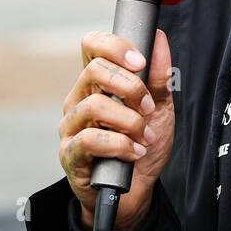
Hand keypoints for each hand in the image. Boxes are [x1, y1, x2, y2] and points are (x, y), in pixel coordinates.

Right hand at [58, 28, 174, 230]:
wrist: (137, 190)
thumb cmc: (143, 146)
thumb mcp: (160, 109)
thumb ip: (158, 77)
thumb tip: (159, 40)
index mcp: (98, 82)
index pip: (92, 46)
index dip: (114, 45)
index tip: (140, 61)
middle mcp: (79, 99)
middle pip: (94, 70)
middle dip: (131, 87)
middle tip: (149, 108)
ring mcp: (71, 126)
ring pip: (94, 105)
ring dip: (129, 121)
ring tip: (144, 137)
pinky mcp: (69, 153)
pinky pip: (90, 140)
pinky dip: (120, 145)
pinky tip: (134, 152)